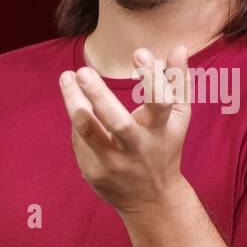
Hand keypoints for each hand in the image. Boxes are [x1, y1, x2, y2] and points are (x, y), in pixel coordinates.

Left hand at [59, 46, 190, 216]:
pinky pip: (80, 139)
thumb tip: (180, 47)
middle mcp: (137, 149)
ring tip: (67, 78)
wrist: (151, 199)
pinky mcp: (93, 172)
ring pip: (87, 130)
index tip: (139, 52)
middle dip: (98, 94)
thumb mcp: (178, 117)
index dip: (152, 77)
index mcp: (160, 131)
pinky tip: (80, 110)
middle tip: (84, 71)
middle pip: (117, 121)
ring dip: (73, 102)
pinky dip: (80, 122)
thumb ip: (178, 81)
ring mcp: (113, 163)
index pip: (161, 102)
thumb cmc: (165, 146)